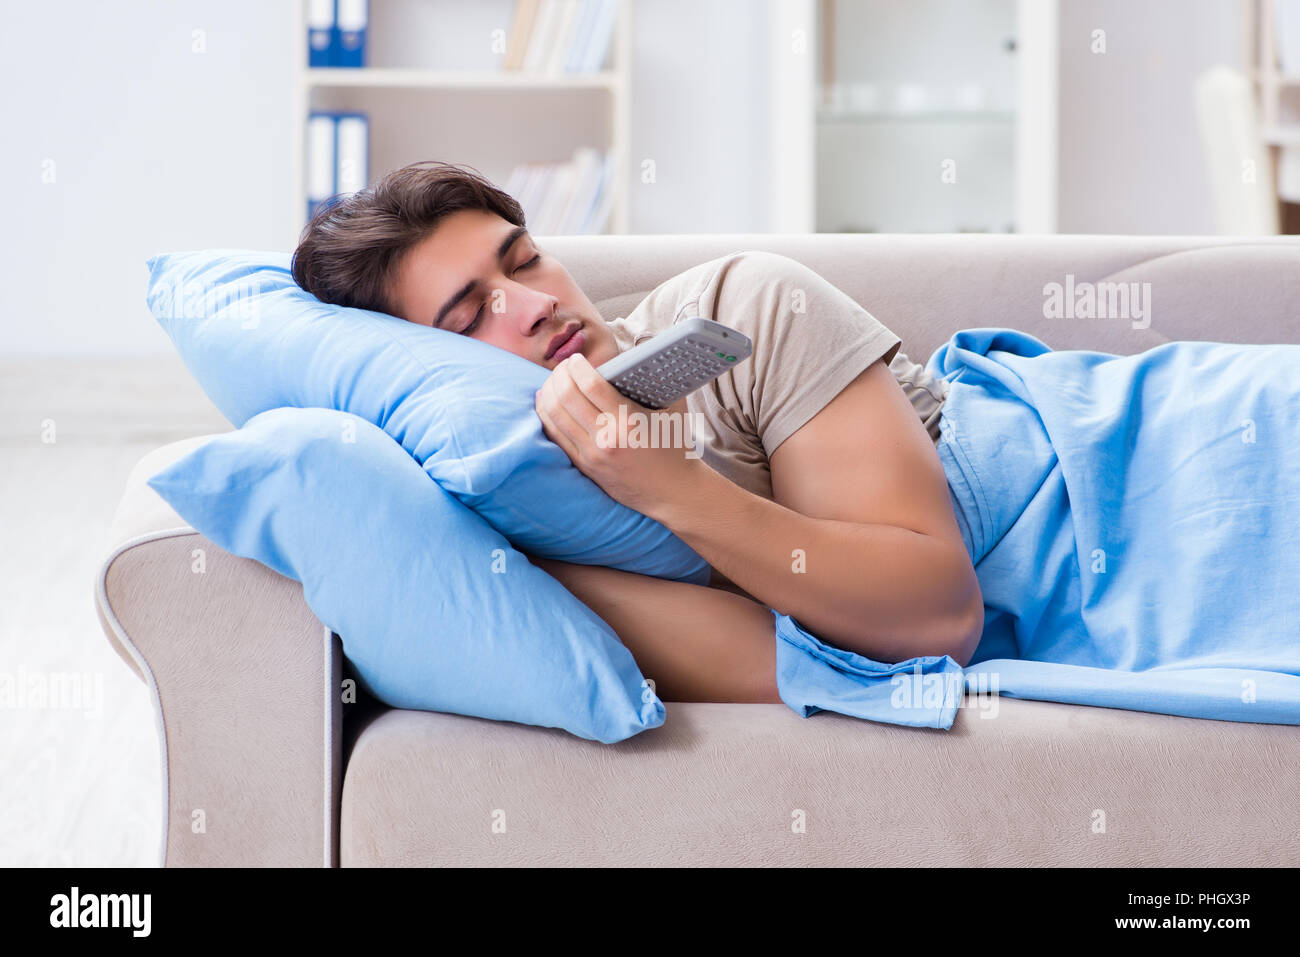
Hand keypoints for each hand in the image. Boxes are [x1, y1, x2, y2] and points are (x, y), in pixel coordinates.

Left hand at [533, 353, 707, 517]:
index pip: (590, 385)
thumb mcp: (672, 409)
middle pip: (566, 397)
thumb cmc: (674, 446)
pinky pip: (555, 435)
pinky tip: (548, 402)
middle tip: (564, 367)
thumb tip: (636, 354)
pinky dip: (547, 415)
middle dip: (559, 375)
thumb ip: (656, 380)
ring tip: (554, 381)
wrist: (673, 491)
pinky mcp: (584, 466)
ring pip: (553, 415)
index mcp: (629, 421)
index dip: (576, 366)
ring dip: (548, 392)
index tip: (576, 358)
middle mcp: (607, 439)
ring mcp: (592, 455)